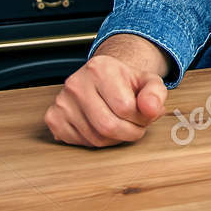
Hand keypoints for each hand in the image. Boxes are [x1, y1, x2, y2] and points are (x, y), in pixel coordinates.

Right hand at [44, 34, 169, 147]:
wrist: (102, 79)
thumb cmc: (126, 83)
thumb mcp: (148, 81)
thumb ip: (156, 93)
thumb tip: (153, 109)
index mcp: (100, 68)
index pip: (125, 107)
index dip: (142, 118)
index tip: (145, 114)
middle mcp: (76, 83)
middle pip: (108, 126)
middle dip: (129, 132)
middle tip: (136, 126)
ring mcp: (61, 102)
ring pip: (95, 138)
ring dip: (115, 139)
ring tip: (121, 124)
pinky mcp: (54, 118)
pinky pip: (80, 143)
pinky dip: (96, 142)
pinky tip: (102, 127)